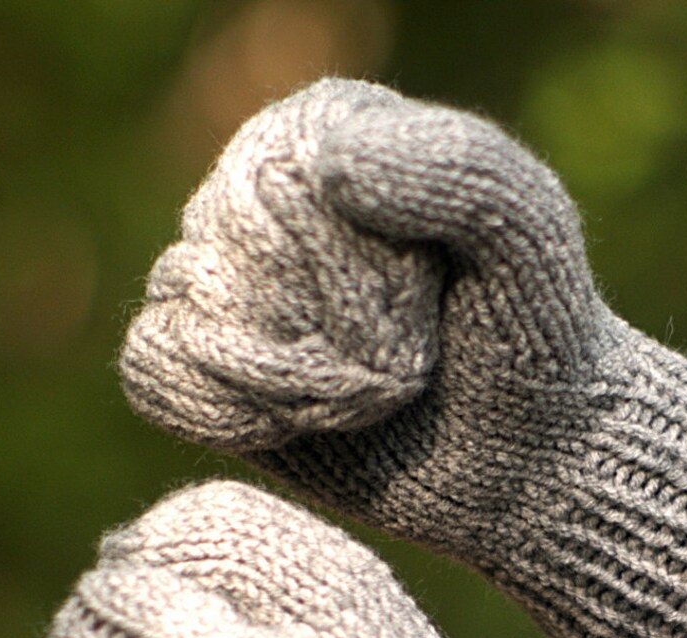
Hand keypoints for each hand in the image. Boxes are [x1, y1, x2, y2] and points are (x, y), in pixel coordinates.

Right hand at [122, 80, 605, 526]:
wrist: (532, 457)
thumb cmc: (537, 337)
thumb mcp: (529, 238)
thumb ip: (454, 167)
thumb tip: (322, 165)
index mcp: (333, 131)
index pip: (266, 183)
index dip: (340, 270)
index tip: (426, 311)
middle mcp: (268, 193)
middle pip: (215, 247)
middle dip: (315, 330)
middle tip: (407, 370)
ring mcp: (236, 279)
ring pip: (178, 305)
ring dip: (278, 376)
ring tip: (366, 399)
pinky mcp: (215, 364)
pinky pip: (149, 368)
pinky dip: (218, 408)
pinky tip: (298, 425)